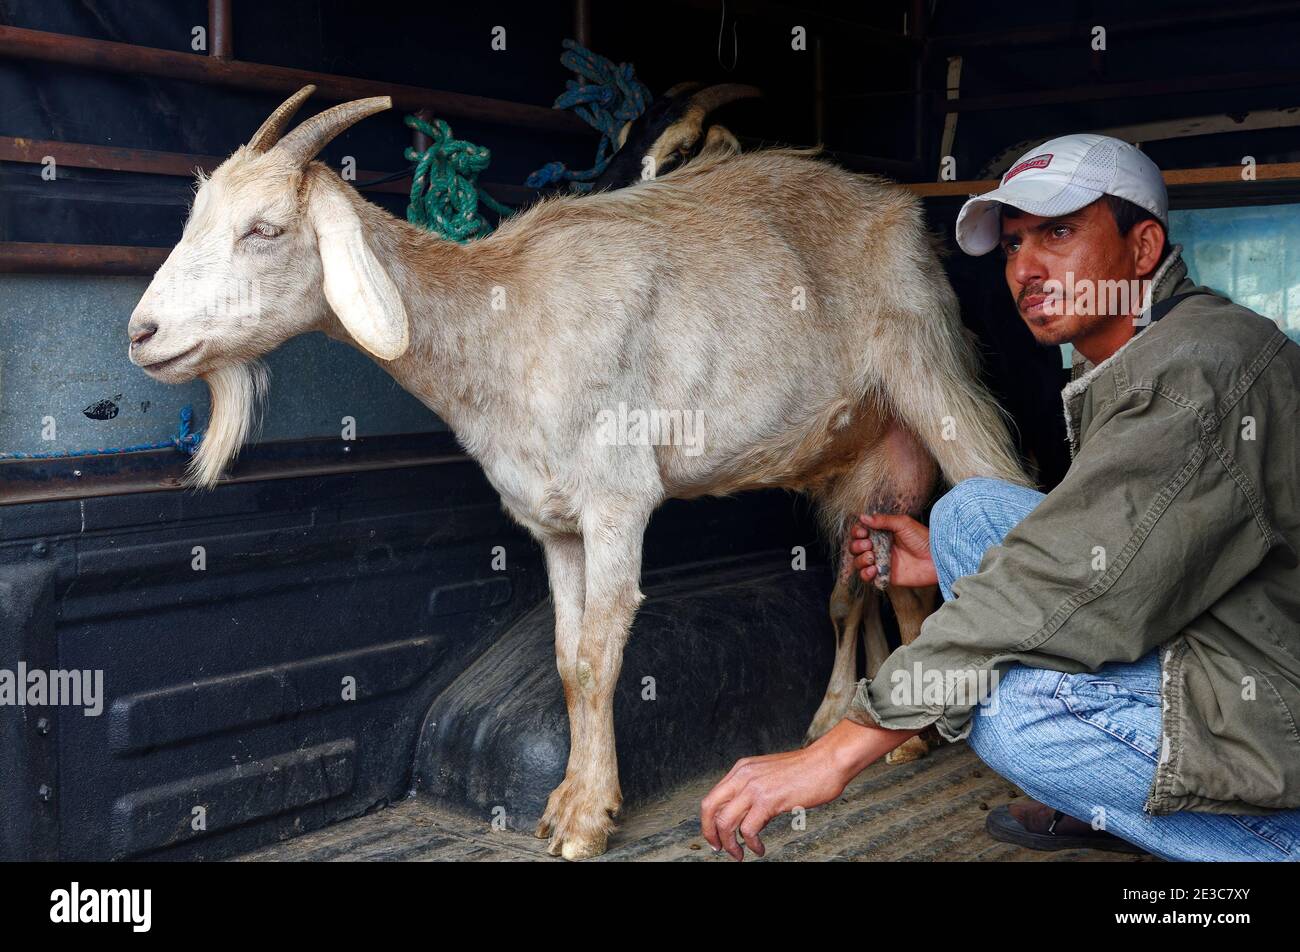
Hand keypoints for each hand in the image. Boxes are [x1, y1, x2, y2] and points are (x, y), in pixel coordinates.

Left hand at [700, 735, 851, 860]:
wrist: (828, 761)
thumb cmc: (806, 770)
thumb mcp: (770, 775)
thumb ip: (755, 790)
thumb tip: (747, 816)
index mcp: (742, 769)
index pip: (713, 797)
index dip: (709, 820)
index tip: (716, 836)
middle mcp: (743, 776)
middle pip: (710, 808)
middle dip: (710, 832)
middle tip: (719, 848)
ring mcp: (754, 787)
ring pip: (725, 822)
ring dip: (729, 844)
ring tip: (739, 855)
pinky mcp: (768, 800)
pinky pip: (748, 830)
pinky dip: (751, 844)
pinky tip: (759, 849)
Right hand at [850, 513, 936, 587]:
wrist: (937, 558)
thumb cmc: (924, 539)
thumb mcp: (903, 524)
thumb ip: (883, 520)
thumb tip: (863, 517)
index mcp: (882, 534)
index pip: (861, 533)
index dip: (857, 533)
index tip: (863, 533)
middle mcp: (879, 548)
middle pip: (855, 548)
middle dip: (856, 546)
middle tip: (868, 545)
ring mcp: (882, 562)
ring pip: (859, 563)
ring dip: (860, 560)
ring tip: (872, 558)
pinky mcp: (886, 576)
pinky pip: (868, 578)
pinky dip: (866, 574)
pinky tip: (873, 569)